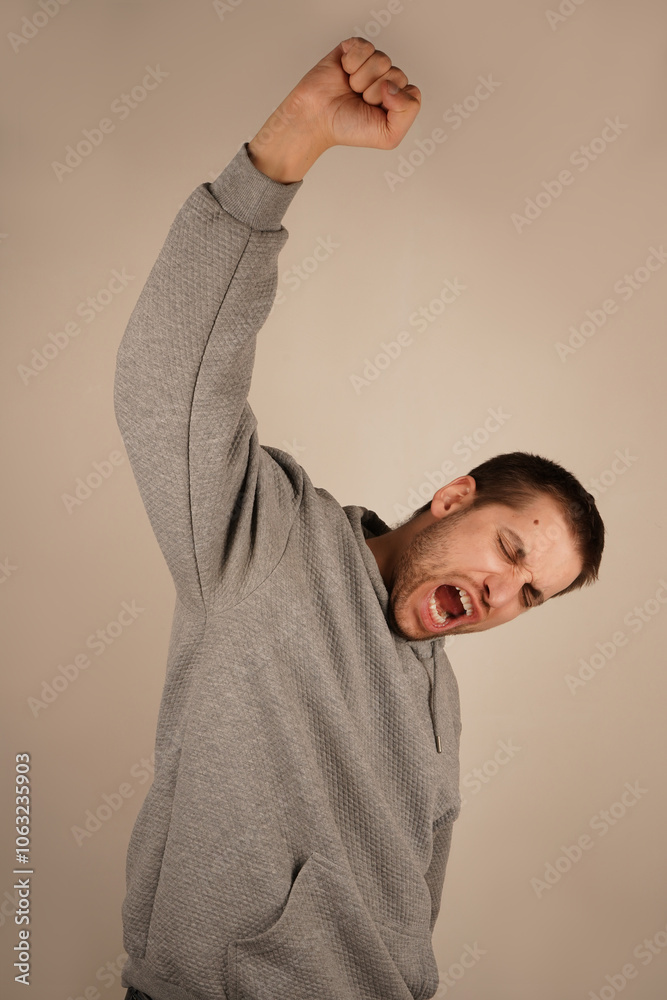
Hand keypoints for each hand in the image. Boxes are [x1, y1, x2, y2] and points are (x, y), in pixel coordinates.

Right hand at [248, 37, 421, 181]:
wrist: (316, 118)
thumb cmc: (348, 128)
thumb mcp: (388, 136)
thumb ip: (408, 113)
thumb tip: (395, 85)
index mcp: (396, 100)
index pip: (412, 92)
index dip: (394, 102)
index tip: (375, 111)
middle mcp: (385, 80)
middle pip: (397, 74)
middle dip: (375, 92)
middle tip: (359, 101)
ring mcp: (369, 64)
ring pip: (382, 59)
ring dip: (362, 79)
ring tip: (350, 88)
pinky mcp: (353, 50)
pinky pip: (365, 46)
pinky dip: (352, 61)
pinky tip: (344, 72)